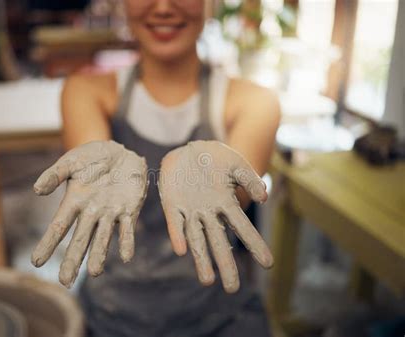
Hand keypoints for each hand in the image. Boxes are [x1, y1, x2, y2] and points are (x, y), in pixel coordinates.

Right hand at [31, 140, 147, 287]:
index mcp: (73, 202)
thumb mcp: (70, 162)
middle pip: (80, 239)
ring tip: (95, 272)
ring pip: (103, 238)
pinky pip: (127, 228)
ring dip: (100, 254)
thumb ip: (54, 174)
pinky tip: (127, 257)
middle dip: (73, 260)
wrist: (119, 152)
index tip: (36, 262)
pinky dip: (127, 241)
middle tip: (65, 281)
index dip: (48, 244)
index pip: (58, 227)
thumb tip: (37, 190)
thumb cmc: (91, 158)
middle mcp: (90, 213)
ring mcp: (110, 213)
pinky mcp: (129, 210)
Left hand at [158, 140, 272, 292]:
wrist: (188, 149)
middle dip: (225, 264)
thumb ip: (250, 179)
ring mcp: (190, 211)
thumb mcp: (236, 164)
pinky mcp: (172, 205)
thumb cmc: (215, 158)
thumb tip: (264, 198)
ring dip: (201, 259)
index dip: (254, 245)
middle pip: (218, 242)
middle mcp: (209, 213)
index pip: (243, 227)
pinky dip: (177, 235)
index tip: (268, 264)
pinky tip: (181, 250)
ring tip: (208, 281)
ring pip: (196, 239)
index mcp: (226, 204)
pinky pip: (174, 223)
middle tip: (232, 289)